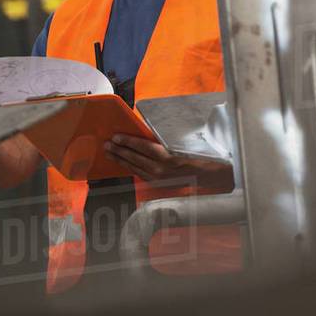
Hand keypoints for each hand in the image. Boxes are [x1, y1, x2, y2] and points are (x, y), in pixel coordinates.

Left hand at [103, 134, 234, 192]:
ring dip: (121, 159)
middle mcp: (161, 170)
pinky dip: (130, 167)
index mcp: (168, 157)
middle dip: (119, 150)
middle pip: (135, 158)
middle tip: (106, 144)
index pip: (142, 147)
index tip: (116, 136)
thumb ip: (161, 140)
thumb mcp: (180, 144)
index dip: (127, 141)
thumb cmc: (196, 156)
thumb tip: (144, 131)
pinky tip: (123, 163)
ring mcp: (159, 178)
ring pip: (135, 167)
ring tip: (109, 152)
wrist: (208, 176)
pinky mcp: (159, 184)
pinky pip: (141, 174)